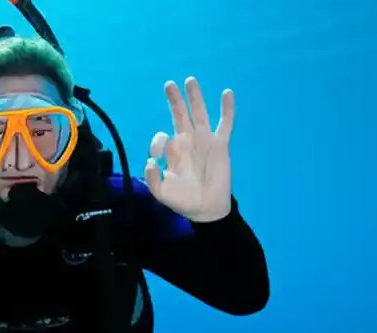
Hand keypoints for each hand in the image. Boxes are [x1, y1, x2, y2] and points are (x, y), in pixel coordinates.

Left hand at [144, 77, 234, 222]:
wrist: (206, 208)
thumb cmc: (183, 200)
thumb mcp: (161, 193)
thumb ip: (152, 179)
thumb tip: (149, 162)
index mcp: (172, 152)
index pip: (161, 137)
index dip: (157, 142)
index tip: (157, 157)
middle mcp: (187, 141)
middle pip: (180, 115)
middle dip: (174, 100)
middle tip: (169, 84)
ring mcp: (204, 140)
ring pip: (200, 113)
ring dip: (195, 97)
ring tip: (190, 80)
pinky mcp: (220, 144)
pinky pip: (226, 123)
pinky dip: (227, 109)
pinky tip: (227, 93)